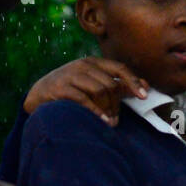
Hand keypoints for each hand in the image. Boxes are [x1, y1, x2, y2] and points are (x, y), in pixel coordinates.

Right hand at [23, 56, 148, 124]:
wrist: (39, 93)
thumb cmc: (71, 90)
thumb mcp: (93, 83)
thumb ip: (116, 85)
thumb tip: (146, 87)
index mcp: (93, 62)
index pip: (120, 68)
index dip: (134, 81)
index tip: (144, 96)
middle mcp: (83, 65)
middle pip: (111, 83)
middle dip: (117, 103)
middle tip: (117, 119)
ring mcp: (70, 75)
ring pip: (100, 91)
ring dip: (108, 109)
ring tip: (110, 122)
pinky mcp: (60, 88)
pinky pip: (84, 99)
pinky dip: (96, 112)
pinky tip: (102, 121)